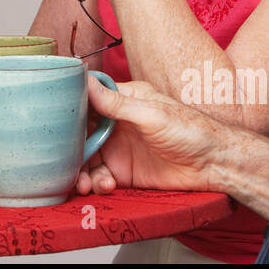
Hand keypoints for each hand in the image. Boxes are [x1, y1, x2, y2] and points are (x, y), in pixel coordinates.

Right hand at [76, 77, 222, 196]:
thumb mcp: (151, 114)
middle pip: (82, 133)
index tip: (53, 120)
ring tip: (86, 183)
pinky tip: (105, 186)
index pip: (89, 100)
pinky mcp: (125, 173)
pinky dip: (97, 183)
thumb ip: (117, 103)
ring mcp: (120, 149)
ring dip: (81, 171)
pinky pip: (100, 177)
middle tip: (65, 161)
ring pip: (87, 159)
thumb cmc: (191, 130)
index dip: (70, 110)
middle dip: (70, 148)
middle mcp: (118, 124)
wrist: (214, 165)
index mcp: (125, 101)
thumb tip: (86, 82)